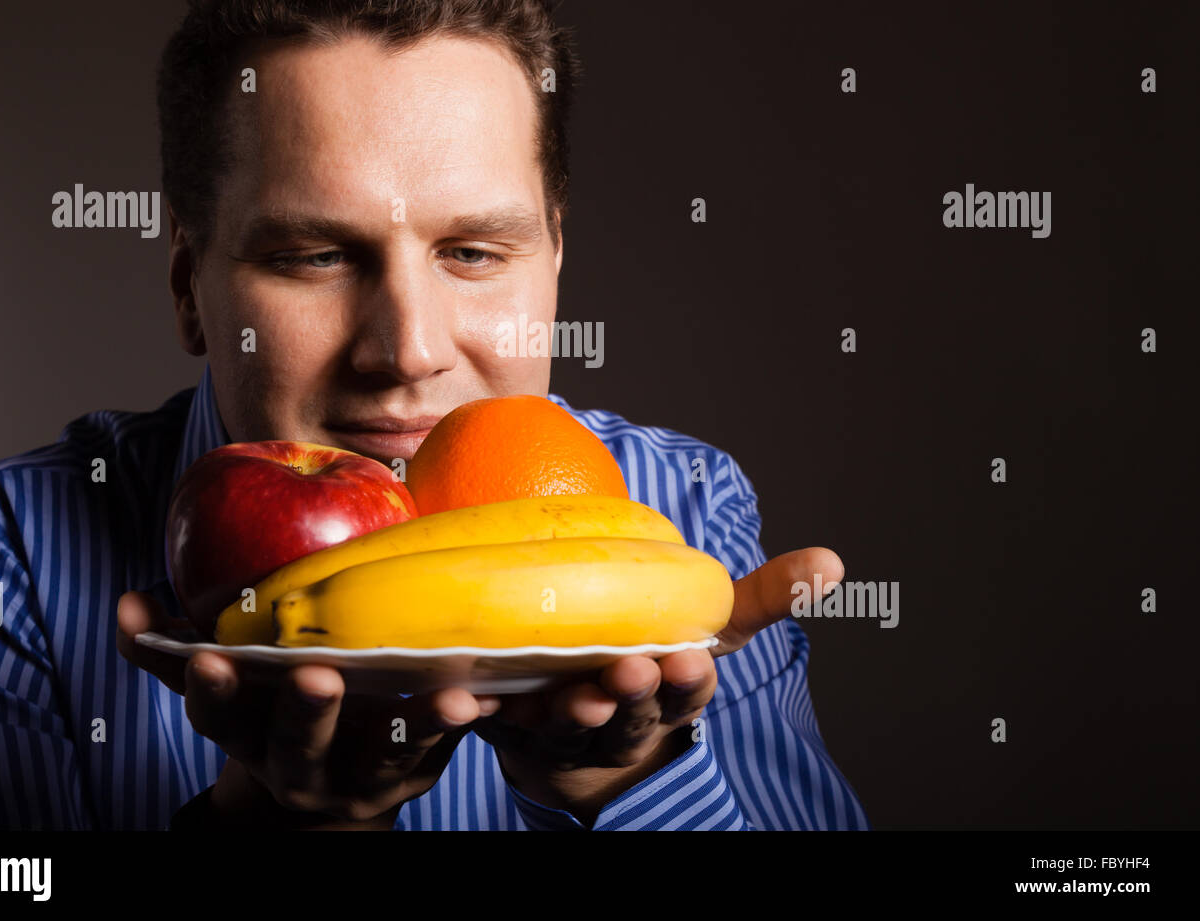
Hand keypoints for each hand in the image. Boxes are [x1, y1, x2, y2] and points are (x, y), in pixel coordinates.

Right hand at [116, 590, 499, 827]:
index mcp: (247, 733)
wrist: (328, 787)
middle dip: (305, 712)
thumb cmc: (271, 709)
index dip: (209, 689)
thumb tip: (128, 602)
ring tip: (451, 697)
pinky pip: (441, 753)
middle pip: (296, 745)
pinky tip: (493, 693)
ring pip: (385, 756)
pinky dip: (465, 724)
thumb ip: (173, 646)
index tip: (208, 657)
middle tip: (319, 675)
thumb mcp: (227, 686)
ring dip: (415, 724)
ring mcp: (357, 779)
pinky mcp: (411, 777)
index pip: (217, 716)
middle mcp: (297, 766)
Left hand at [472, 546, 843, 823]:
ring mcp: (558, 727)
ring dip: (562, 708)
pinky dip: (472, 707)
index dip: (686, 683)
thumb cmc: (654, 661)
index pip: (684, 694)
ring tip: (564, 688)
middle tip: (629, 671)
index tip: (690, 660)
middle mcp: (615, 721)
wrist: (582, 720)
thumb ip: (764, 597)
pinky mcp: (505, 723)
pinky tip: (458, 691)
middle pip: (624, 715)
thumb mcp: (710, 630)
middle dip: (628, 695)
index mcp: (665, 697)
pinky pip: (487, 719)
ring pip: (560, 723)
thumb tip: (832, 565)